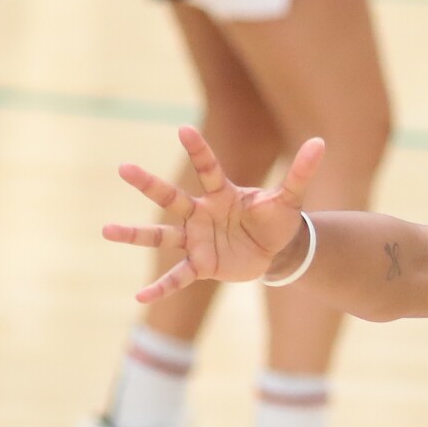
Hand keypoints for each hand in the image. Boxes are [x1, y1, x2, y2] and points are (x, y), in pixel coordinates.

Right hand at [103, 127, 323, 302]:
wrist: (275, 250)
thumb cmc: (276, 219)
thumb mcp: (289, 198)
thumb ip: (301, 172)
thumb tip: (321, 142)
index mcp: (221, 194)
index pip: (208, 169)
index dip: (199, 150)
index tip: (184, 129)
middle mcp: (201, 214)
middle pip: (171, 198)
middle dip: (149, 184)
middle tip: (123, 168)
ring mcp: (197, 240)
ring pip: (161, 235)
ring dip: (135, 234)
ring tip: (106, 230)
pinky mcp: (201, 265)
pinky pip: (178, 277)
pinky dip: (161, 287)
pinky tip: (140, 297)